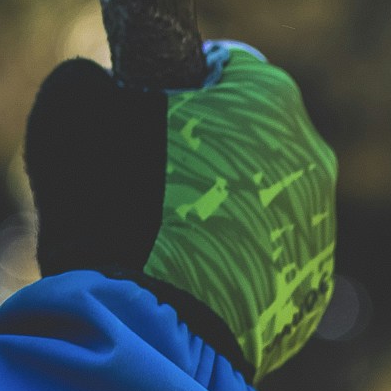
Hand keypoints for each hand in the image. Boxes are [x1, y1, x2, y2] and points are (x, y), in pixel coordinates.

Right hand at [25, 43, 336, 382]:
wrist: (143, 324)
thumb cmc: (111, 201)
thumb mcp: (71, 106)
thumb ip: (91, 78)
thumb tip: (97, 87)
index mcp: (267, 98)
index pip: (224, 66)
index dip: (176, 84)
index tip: (142, 111)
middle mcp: (311, 157)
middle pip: (249, 134)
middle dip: (205, 148)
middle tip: (144, 177)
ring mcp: (319, 232)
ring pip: (261, 198)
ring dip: (220, 205)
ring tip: (160, 236)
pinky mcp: (310, 294)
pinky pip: (265, 260)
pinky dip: (232, 261)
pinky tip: (184, 277)